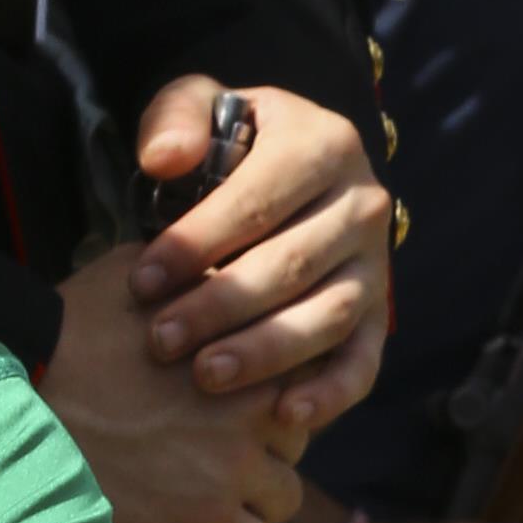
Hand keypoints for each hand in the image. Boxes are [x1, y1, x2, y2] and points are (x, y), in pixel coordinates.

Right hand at [41, 261, 309, 522]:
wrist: (13, 407)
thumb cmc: (64, 335)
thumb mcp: (130, 275)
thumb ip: (191, 272)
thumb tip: (216, 272)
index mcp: (245, 346)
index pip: (301, 372)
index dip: (272, 384)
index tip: (237, 395)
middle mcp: (254, 408)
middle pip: (298, 436)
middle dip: (265, 440)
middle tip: (214, 441)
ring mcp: (233, 469)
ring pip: (285, 496)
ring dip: (255, 494)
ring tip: (207, 487)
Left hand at [129, 75, 391, 426]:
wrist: (288, 165)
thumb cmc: (231, 142)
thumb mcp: (201, 106)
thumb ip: (176, 118)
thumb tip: (164, 159)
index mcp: (324, 144)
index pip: (257, 201)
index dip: (197, 243)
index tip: (142, 281)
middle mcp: (363, 204)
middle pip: (292, 264)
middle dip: (220, 307)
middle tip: (161, 341)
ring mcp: (377, 264)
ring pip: (329, 316)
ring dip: (267, 352)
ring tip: (205, 376)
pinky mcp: (379, 315)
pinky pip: (364, 361)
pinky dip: (330, 393)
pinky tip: (285, 416)